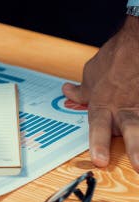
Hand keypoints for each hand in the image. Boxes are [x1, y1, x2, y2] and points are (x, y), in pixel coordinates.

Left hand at [62, 17, 138, 170]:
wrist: (138, 41)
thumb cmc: (115, 57)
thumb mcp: (91, 73)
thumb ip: (82, 90)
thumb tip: (69, 93)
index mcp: (104, 103)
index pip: (99, 126)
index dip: (99, 144)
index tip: (100, 161)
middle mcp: (126, 106)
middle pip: (131, 128)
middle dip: (135, 148)